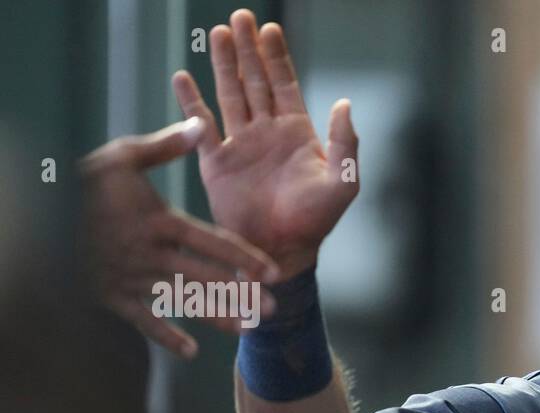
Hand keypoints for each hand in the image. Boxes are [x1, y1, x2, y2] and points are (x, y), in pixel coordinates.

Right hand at [79, 117, 279, 357]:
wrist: (42, 211)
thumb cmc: (85, 182)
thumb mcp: (122, 156)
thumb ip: (164, 146)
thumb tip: (200, 126)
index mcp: (160, 222)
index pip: (213, 243)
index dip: (245, 258)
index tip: (273, 272)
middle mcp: (151, 254)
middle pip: (205, 278)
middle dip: (240, 295)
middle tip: (271, 310)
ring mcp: (132, 278)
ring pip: (181, 302)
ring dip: (214, 317)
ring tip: (244, 330)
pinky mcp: (112, 295)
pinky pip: (143, 321)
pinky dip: (165, 337)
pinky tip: (192, 351)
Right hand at [172, 8, 358, 279]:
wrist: (282, 251)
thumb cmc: (316, 222)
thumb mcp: (342, 183)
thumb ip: (346, 144)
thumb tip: (344, 103)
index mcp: (296, 134)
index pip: (285, 85)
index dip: (277, 57)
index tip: (269, 28)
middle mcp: (267, 133)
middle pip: (255, 81)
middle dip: (248, 49)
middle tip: (240, 16)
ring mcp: (240, 145)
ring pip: (230, 95)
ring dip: (223, 65)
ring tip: (218, 34)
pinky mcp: (216, 162)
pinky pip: (201, 126)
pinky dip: (190, 103)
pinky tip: (182, 77)